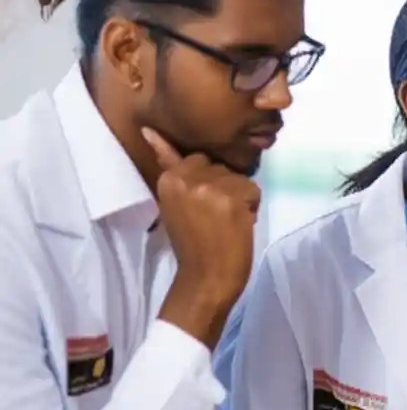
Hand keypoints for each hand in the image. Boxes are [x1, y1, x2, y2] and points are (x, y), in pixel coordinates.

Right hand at [144, 128, 259, 349]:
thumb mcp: (175, 200)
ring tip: (225, 222)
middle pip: (220, 166)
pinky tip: (238, 226)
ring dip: (240, 198)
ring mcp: (210, 187)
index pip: (195, 159)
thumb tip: (149, 130)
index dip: (205, 183)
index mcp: (169, 178)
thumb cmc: (193, 241)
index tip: (199, 204)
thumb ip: (170, 166)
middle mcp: (186, 177)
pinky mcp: (232, 199)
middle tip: (213, 217)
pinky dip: (252, 208)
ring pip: (240, 178)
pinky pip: (253, 191)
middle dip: (224, 187)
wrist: (205, 278)